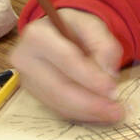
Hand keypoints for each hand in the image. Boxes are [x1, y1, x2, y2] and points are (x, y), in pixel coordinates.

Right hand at [9, 9, 125, 122]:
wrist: (56, 34)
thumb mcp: (93, 25)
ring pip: (58, 102)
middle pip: (58, 88)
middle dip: (89, 102)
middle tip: (115, 110)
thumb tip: (108, 75)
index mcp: (38, 35)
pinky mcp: (32, 94)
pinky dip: (79, 113)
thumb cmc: (74, 28)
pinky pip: (56, 108)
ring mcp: (26, 79)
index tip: (111, 89)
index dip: (90, 77)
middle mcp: (25, 59)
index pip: (66, 60)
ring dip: (86, 112)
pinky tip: (96, 113)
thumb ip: (104, 46)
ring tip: (110, 113)